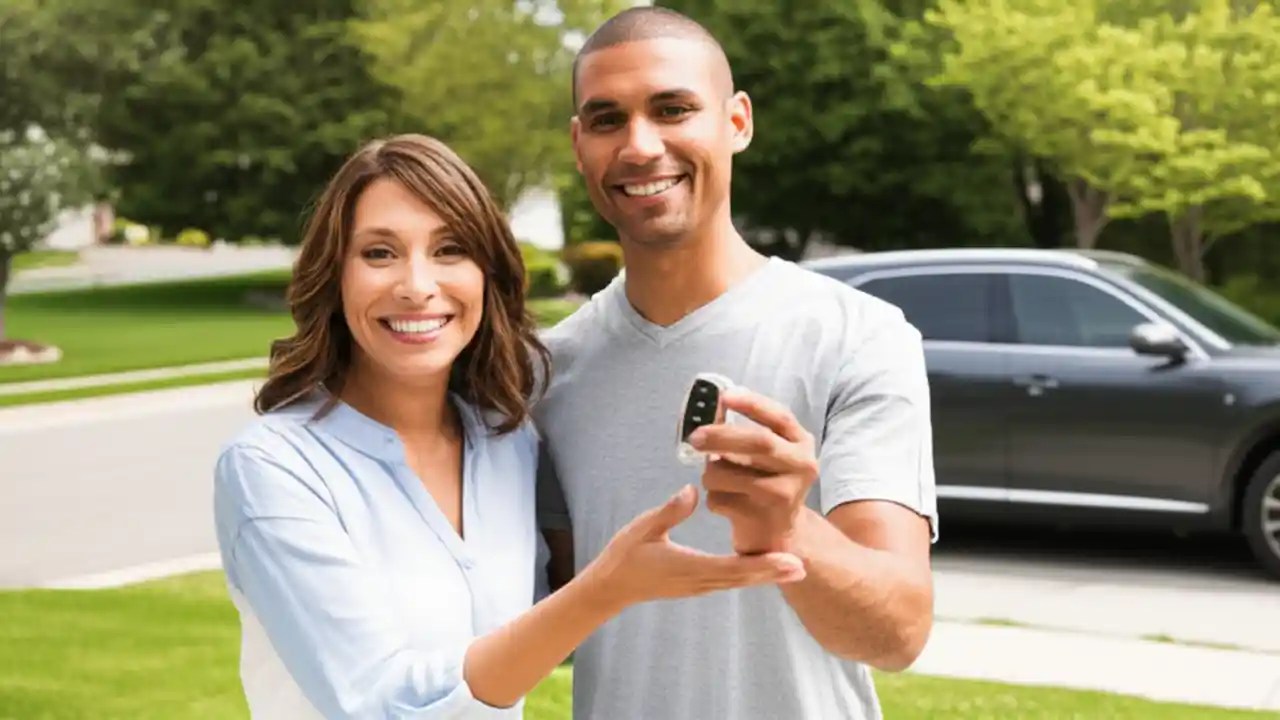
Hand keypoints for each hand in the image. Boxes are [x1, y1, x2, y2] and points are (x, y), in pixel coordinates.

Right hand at [580, 484, 805, 614]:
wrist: (610, 587)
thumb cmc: (624, 557)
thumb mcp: (644, 528)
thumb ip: (670, 511)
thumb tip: (693, 491)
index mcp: (689, 567)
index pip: (732, 567)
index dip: (763, 565)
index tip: (789, 561)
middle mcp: (699, 580)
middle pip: (743, 578)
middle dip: (773, 573)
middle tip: (803, 568)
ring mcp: (699, 585)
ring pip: (739, 581)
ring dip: (765, 575)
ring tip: (793, 569)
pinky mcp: (696, 584)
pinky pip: (729, 580)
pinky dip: (749, 574)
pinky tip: (763, 568)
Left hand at [690, 387, 818, 555]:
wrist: (778, 536)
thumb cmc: (764, 485)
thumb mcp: (762, 456)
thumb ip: (743, 433)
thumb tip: (711, 409)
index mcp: (801, 443)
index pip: (779, 416)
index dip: (752, 404)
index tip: (724, 396)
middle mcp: (802, 465)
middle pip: (759, 442)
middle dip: (721, 437)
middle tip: (695, 437)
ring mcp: (788, 493)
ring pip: (732, 473)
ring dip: (711, 474)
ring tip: (713, 480)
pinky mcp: (767, 518)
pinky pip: (723, 500)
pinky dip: (713, 499)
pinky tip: (724, 504)